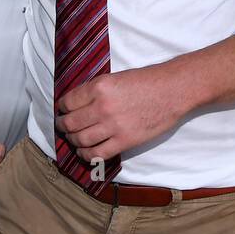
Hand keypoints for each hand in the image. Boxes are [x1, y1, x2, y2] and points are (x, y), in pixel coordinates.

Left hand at [55, 67, 187, 163]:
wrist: (173, 91)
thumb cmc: (147, 81)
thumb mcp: (115, 78)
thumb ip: (96, 91)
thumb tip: (78, 104)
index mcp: (99, 87)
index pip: (68, 102)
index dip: (61, 108)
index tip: (62, 111)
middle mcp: (102, 106)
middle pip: (70, 122)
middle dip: (63, 126)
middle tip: (63, 127)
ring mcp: (113, 126)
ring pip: (80, 139)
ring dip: (73, 141)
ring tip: (74, 139)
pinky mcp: (124, 141)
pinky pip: (97, 154)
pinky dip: (87, 155)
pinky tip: (85, 152)